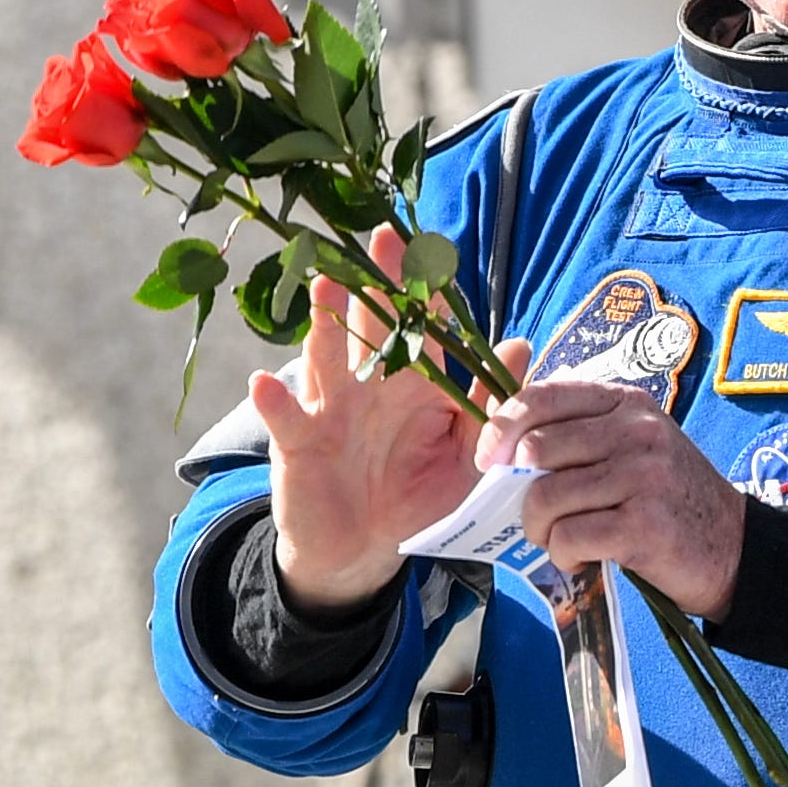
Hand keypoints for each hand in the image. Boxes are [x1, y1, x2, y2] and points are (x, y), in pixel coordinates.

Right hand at [253, 224, 531, 613]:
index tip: (436, 248)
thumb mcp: (469, 454)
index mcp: (419, 384)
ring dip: (325, 322)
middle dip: (379, 284)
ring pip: (328, 357)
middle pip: (375, 325)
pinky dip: (274, 401)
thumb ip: (491, 402)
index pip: (427, 328)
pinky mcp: (299, 443)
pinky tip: (265, 382)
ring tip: (326, 283)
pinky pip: (286, 419)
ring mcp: (332, 409)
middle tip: (382, 237)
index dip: (431, 291)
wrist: (366, 549)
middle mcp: (373, 385)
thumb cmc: (421, 495)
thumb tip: (522, 342)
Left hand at [477, 381, 745, 618]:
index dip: (502, 426)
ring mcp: (644, 476)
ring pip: (546, 497)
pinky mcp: (644, 524)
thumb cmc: (669, 498)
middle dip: (518, 492)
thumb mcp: (633, 446)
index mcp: (628, 403)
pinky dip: (564, 554)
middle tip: (537, 517)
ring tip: (562, 541)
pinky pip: (569, 536)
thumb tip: (502, 436)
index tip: (490, 461)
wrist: (733, 548)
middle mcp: (638, 431)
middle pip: (536, 450)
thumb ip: (579, 432)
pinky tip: (582, 558)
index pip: (543, 396)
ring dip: (540, 530)